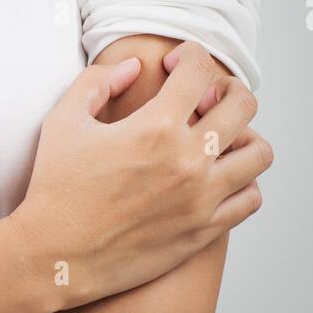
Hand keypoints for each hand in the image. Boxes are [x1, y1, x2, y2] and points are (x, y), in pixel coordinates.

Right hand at [10, 41, 271, 308]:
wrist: (54, 256)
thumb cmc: (54, 188)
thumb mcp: (63, 121)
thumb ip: (98, 82)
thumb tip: (134, 66)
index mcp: (154, 128)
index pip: (200, 71)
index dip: (190, 55)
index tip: (175, 63)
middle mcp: (187, 161)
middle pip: (242, 106)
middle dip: (227, 88)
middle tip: (205, 96)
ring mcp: (201, 199)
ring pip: (258, 153)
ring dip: (242, 137)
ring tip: (218, 139)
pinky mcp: (203, 230)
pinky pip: (250, 199)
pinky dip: (242, 182)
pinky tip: (216, 178)